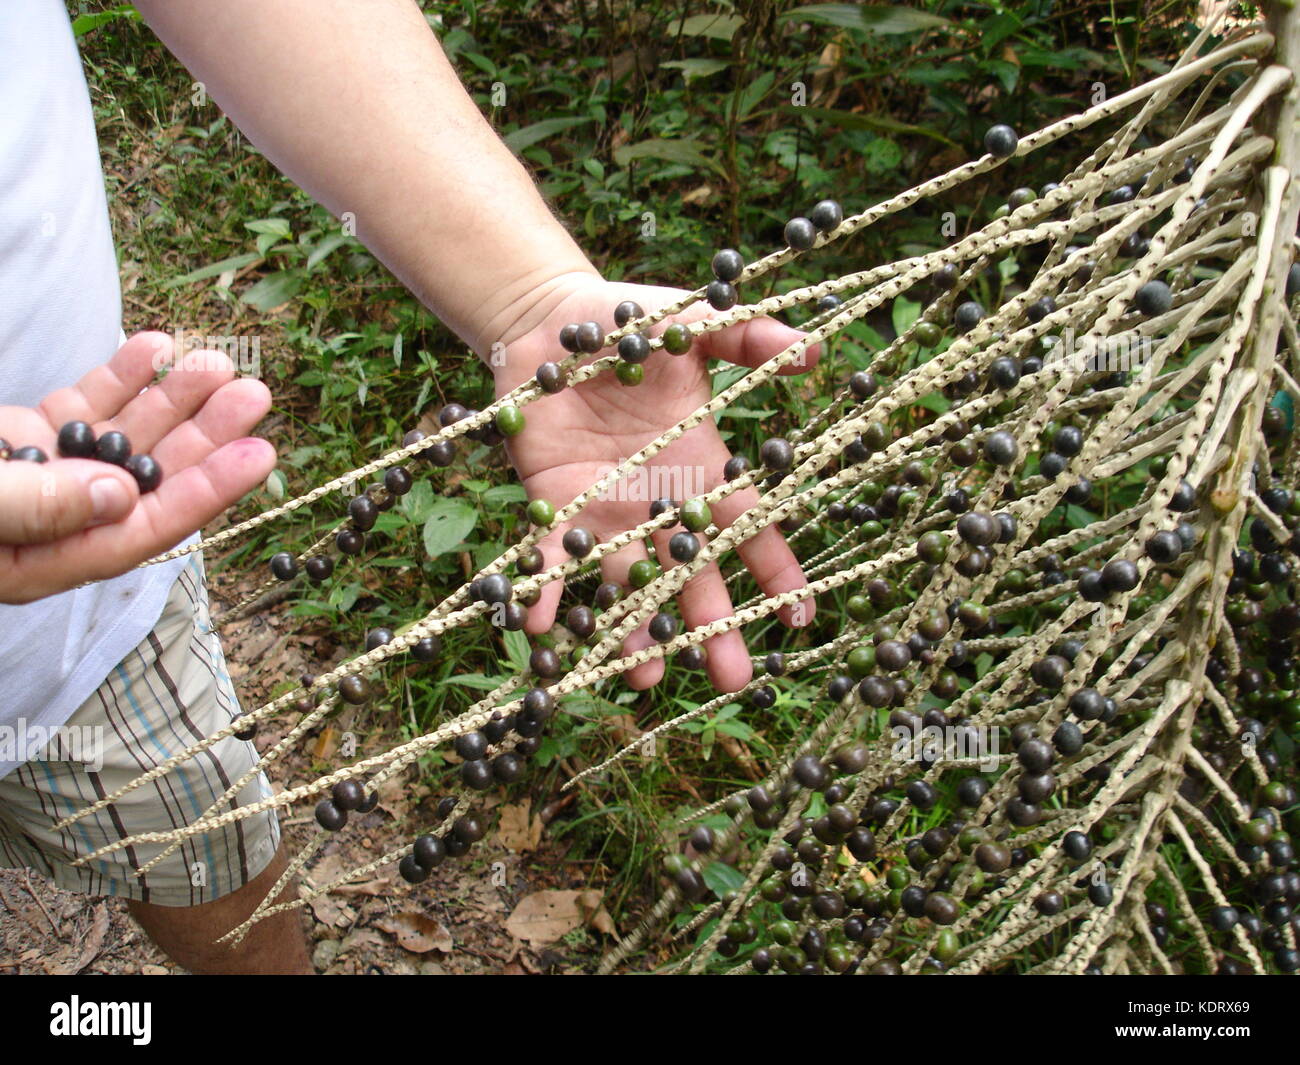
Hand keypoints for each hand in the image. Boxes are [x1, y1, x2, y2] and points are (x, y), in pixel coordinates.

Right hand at [0, 332, 276, 603]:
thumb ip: (37, 508)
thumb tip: (121, 492)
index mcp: (51, 560)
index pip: (149, 527)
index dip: (209, 491)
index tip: (260, 456)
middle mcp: (62, 520)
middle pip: (151, 477)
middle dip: (206, 436)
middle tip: (255, 395)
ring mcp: (46, 473)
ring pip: (126, 435)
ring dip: (174, 399)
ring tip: (217, 363)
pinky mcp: (27, 436)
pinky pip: (86, 406)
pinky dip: (122, 377)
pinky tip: (158, 348)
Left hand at [494, 273, 819, 692]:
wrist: (548, 322)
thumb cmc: (630, 323)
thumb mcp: (692, 325)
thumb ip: (747, 338)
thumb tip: (815, 349)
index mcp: (701, 467)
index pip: (746, 526)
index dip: (773, 569)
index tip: (799, 616)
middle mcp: (658, 503)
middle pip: (691, 574)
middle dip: (712, 625)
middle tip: (732, 679)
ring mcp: (607, 513)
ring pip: (627, 583)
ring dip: (634, 631)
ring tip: (645, 676)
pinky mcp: (552, 509)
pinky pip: (550, 559)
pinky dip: (546, 592)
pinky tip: (543, 627)